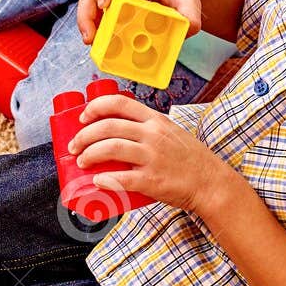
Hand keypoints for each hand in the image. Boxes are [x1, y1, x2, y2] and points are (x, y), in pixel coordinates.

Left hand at [68, 93, 226, 209]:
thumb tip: (118, 132)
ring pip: (110, 148)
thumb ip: (149, 128)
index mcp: (155, 120)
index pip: (119, 103)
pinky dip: (105, 179)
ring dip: (89, 154)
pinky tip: (97, 180)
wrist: (210, 182)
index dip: (95, 107)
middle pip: (108, 126)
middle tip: (75, 146)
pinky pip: (122, 178)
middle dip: (84, 135)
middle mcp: (153, 135)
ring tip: (82, 162)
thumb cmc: (190, 159)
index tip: (83, 117)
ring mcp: (152, 157)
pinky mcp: (152, 180)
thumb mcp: (171, 132)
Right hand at [76, 0, 202, 44]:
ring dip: (87, 25)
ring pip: (91, 5)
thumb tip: (188, 28)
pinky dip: (98, 32)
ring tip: (92, 45)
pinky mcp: (115, 11)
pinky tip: (101, 47)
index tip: (104, 5)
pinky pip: (100, 19)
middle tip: (90, 37)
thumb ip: (191, 13)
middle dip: (87, 14)